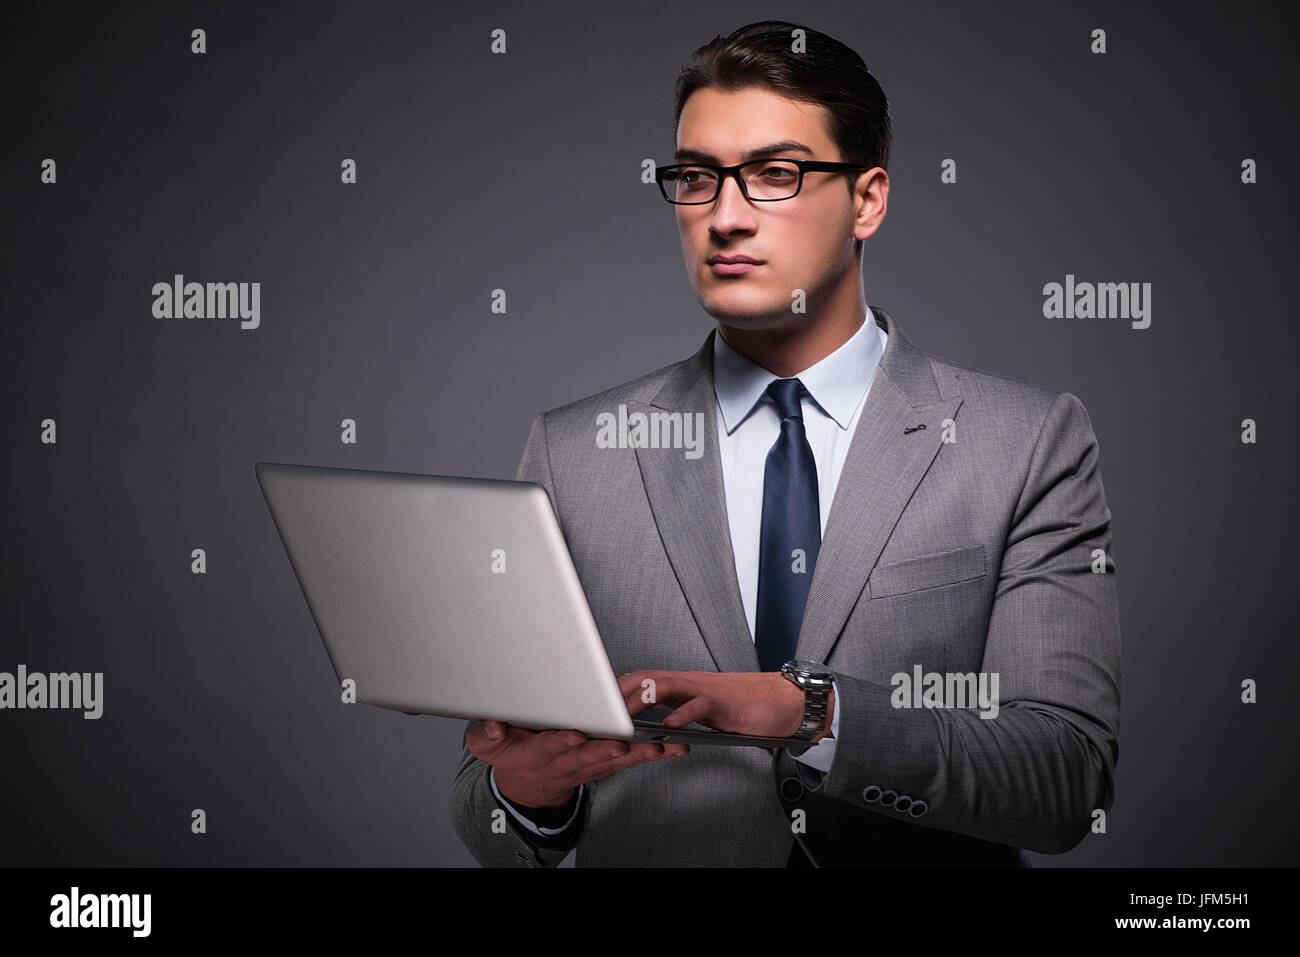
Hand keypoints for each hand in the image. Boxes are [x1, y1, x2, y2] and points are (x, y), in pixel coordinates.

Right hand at [466, 720, 688, 809]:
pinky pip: (629, 759)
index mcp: (538, 752)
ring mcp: (587, 764)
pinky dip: (650, 754)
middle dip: (606, 748)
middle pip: (588, 754)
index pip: (550, 745)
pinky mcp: (604, 764)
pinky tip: (672, 747)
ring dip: (637, 753)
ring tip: (659, 746)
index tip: (574, 734)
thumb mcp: (486, 745)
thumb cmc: (511, 754)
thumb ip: (486, 735)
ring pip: (614, 758)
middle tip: (624, 742)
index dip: (561, 740)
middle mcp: (566, 760)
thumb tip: (493, 728)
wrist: (527, 781)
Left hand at [617, 670, 834, 740]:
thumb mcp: (706, 710)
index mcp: (685, 685)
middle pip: (647, 678)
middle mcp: (691, 682)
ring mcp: (707, 690)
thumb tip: (658, 722)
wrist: (783, 703)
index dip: (618, 688)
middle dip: (620, 693)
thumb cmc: (747, 708)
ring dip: (642, 701)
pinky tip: (671, 726)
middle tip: (599, 711)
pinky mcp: (724, 703)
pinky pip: (700, 706)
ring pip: (667, 686)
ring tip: (623, 717)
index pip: (644, 679)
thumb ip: (682, 711)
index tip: (596, 702)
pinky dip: (683, 715)